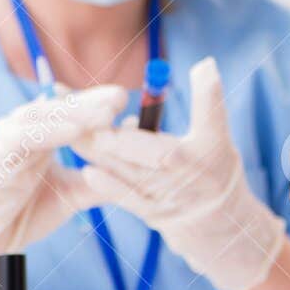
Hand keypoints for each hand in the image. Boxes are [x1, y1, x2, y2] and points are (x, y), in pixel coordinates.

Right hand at [0, 84, 127, 289]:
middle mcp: (17, 136)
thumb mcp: (73, 194)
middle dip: (87, 102)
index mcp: (37, 137)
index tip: (124, 97)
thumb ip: (100, 179)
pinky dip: (43, 133)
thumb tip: (136, 161)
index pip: (66, 109)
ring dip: (68, 113)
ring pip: (33, 118)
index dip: (93, 101)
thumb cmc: (27, 214)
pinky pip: (14, 143)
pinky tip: (71, 130)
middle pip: (52, 108)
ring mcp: (1, 149)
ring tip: (101, 115)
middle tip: (118, 99)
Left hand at [75, 58, 286, 289]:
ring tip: (71, 128)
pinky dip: (107, 183)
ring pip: (129, 168)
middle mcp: (191, 170)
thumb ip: (208, 102)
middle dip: (112, 128)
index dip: (206, 92)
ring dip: (98, 148)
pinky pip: (126, 196)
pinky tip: (86, 169)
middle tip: (82, 108)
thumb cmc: (214, 172)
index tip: (197, 65)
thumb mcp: (218, 137)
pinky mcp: (152, 212)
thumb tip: (204, 63)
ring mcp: (169, 193)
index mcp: (211, 146)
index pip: (211, 114)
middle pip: (152, 147)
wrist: (218, 226)